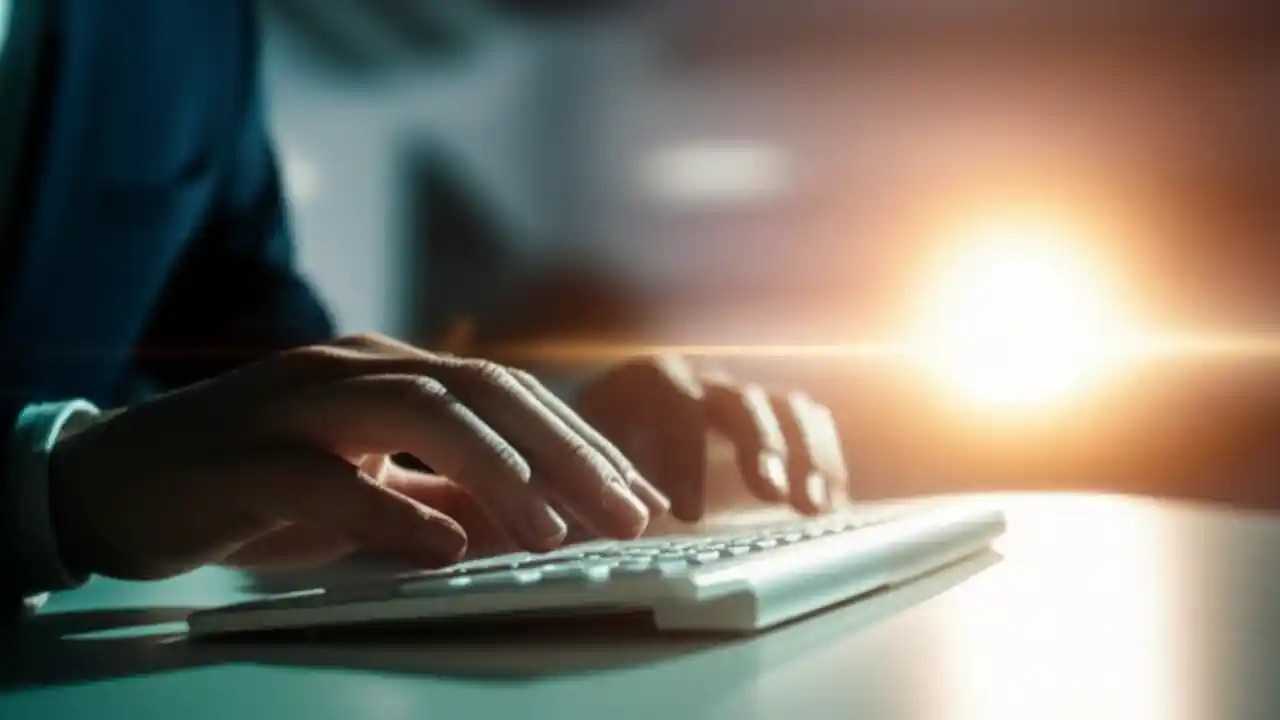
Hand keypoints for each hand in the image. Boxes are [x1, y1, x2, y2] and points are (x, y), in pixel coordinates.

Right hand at [49, 333, 667, 579]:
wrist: (118, 477)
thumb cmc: (252, 479)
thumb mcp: (367, 481)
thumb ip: (440, 487)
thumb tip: (534, 516)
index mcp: (390, 372)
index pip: (508, 394)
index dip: (580, 442)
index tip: (639, 495)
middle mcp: (354, 370)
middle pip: (483, 391)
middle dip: (567, 453)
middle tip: (629, 514)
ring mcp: (298, 404)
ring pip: (418, 414)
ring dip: (499, 471)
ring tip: (557, 532)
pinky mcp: (244, 458)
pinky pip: (325, 479)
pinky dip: (389, 511)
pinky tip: (441, 547)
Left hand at [575, 356, 848, 521]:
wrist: (596, 441)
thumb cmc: (583, 459)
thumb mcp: (573, 467)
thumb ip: (584, 489)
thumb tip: (582, 527)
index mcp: (644, 383)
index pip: (672, 399)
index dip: (685, 452)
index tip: (687, 514)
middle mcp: (699, 382)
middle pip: (739, 399)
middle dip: (759, 445)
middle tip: (769, 494)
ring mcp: (739, 399)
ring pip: (784, 408)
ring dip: (804, 454)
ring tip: (810, 508)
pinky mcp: (771, 423)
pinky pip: (810, 426)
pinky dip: (824, 462)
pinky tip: (829, 507)